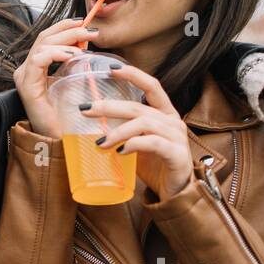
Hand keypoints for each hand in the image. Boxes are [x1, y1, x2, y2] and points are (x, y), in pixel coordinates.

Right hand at [12, 18, 101, 136]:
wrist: (60, 140)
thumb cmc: (68, 115)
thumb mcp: (73, 81)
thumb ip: (75, 62)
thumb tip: (87, 41)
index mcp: (36, 67)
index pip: (47, 37)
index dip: (64, 26)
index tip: (85, 23)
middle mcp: (27, 69)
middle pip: (45, 37)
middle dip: (69, 30)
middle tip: (90, 30)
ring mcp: (24, 77)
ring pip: (42, 45)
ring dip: (66, 40)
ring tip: (85, 43)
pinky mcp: (27, 86)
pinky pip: (38, 59)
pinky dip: (56, 53)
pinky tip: (73, 55)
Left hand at [77, 64, 194, 201]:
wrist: (175, 194)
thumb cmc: (154, 166)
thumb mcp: (135, 143)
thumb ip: (121, 130)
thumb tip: (90, 122)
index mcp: (164, 113)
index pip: (152, 85)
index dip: (133, 74)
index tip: (110, 68)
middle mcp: (173, 121)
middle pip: (138, 106)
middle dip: (109, 107)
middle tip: (85, 110)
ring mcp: (177, 137)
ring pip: (144, 123)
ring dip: (118, 131)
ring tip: (100, 142)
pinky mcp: (177, 155)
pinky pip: (153, 143)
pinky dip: (134, 144)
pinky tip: (120, 151)